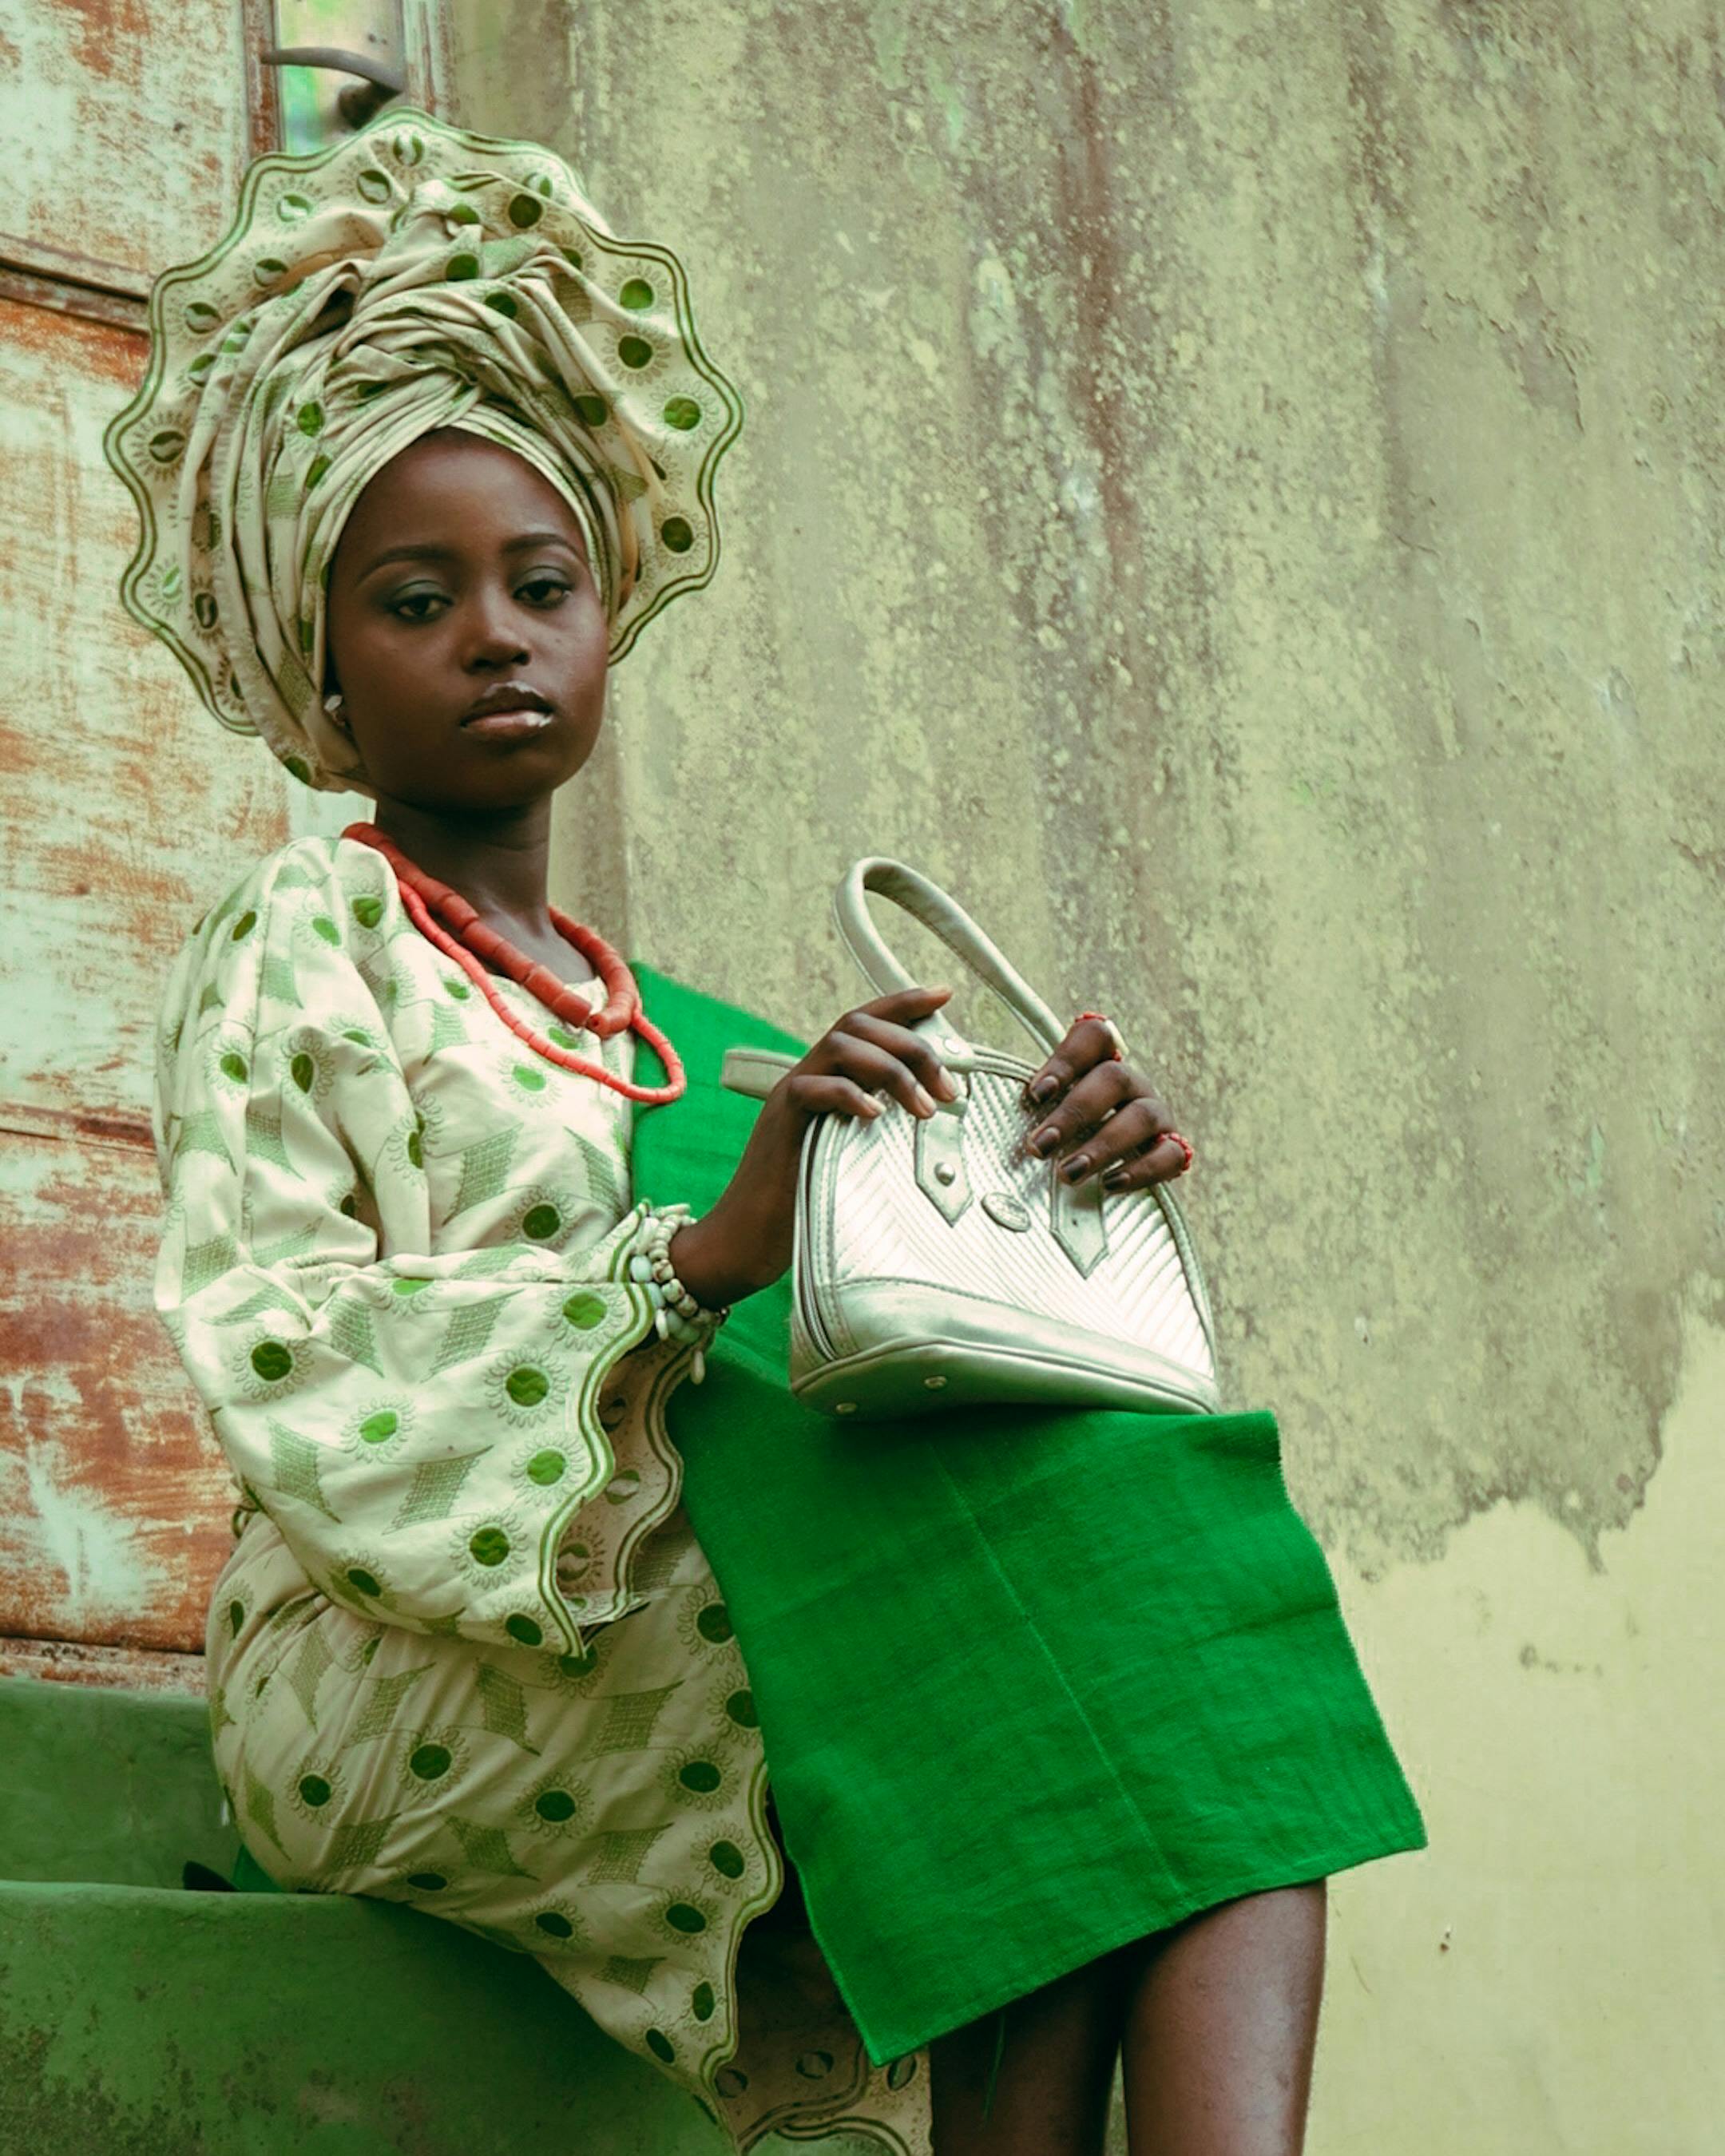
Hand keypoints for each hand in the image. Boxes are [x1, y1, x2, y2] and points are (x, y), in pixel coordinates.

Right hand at [668, 985, 959, 1306]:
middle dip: (914, 1046)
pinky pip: (811, 1088)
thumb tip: (936, 1122)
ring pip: (840, 1046)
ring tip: (927, 1109)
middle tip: (951, 1089)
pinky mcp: (779, 1124)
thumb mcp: (854, 1158)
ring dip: (893, 1070)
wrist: (744, 1242)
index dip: (904, 1002)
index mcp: (828, 1080)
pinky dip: (849, 1093)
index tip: (945, 994)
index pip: (865, 1023)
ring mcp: (789, 1097)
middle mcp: (807, 1077)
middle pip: (859, 1026)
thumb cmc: (804, 1205)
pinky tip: (877, 1115)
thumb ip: (882, 1131)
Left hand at [1019, 1016, 1188, 1192]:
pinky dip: (1139, 1170)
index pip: (1094, 1036)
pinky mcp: (1172, 1148)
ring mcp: (1156, 1113)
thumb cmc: (1069, 1134)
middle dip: (1073, 1113)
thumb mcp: (1048, 1113)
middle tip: (1039, 1147)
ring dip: (1101, 1146)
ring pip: (1140, 1117)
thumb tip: (977, 1108)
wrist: (1110, 1172)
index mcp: (1100, 1063)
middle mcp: (1132, 1082)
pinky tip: (1110, 1184)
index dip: (1067, 1060)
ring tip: (1068, 1173)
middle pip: (1113, 1078)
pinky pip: (1168, 1154)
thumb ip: (1029, 1105)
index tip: (1037, 1093)